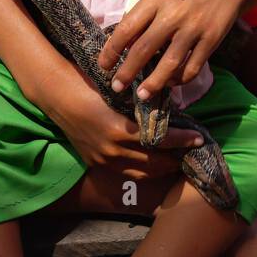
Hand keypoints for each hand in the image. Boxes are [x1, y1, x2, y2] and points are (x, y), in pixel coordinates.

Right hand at [46, 65, 203, 179]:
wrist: (57, 94)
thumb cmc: (88, 84)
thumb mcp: (119, 92)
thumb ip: (141, 105)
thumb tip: (168, 108)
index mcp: (120, 131)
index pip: (160, 141)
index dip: (181, 140)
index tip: (198, 137)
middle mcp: (113, 151)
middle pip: (154, 163)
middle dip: (176, 158)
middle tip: (192, 150)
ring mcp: (104, 159)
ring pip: (142, 173)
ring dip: (162, 168)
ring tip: (178, 159)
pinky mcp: (97, 162)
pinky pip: (126, 172)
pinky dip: (144, 170)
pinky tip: (154, 163)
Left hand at [97, 0, 244, 100]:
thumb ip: (145, 3)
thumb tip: (129, 29)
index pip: (127, 28)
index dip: (111, 50)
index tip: (104, 65)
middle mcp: (173, 14)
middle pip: (144, 49)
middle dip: (127, 72)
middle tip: (116, 87)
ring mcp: (194, 28)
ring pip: (169, 64)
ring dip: (153, 83)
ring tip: (142, 95)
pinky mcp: (212, 39)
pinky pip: (193, 66)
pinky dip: (180, 79)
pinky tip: (170, 83)